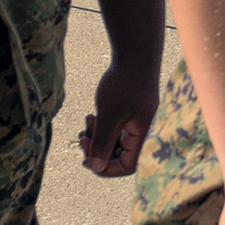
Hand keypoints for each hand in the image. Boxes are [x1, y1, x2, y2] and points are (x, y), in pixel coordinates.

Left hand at [78, 54, 159, 176]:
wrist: (135, 56)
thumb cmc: (124, 83)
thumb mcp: (109, 115)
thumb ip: (102, 143)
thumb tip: (95, 166)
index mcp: (143, 136)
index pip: (126, 167)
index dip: (104, 168)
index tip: (85, 158)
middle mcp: (142, 134)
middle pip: (118, 157)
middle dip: (97, 150)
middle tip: (82, 137)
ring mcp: (137, 125)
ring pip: (114, 145)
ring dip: (97, 138)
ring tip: (87, 122)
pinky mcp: (131, 117)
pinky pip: (115, 132)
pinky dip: (101, 129)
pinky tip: (92, 117)